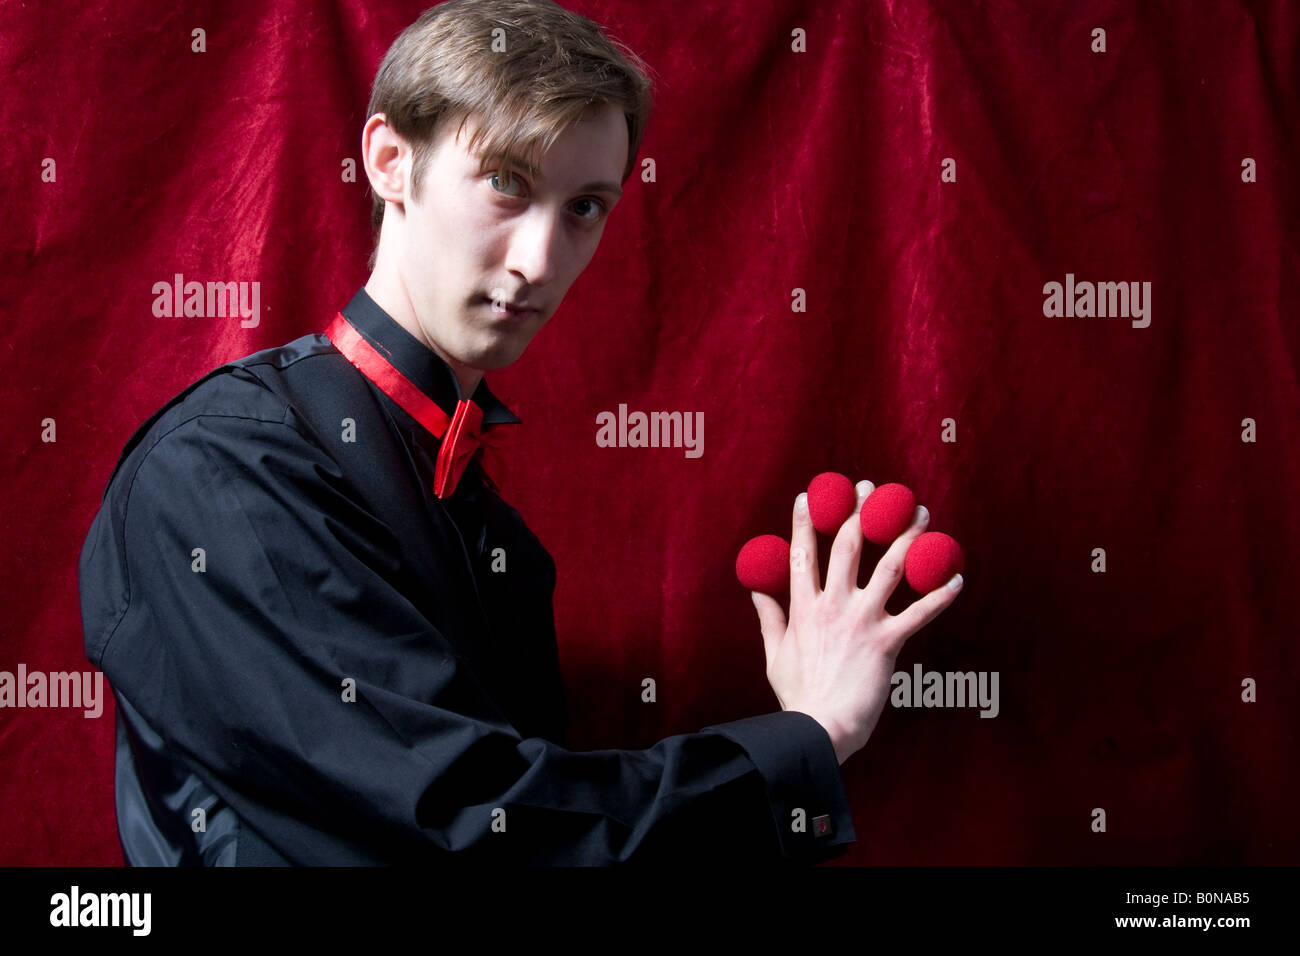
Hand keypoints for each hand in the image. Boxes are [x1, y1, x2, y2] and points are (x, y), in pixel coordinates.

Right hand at [752, 481, 962, 764]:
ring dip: (907, 536)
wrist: (820, 727)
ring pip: (890, 567)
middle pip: (848, 546)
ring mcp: (862, 621)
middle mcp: (833, 606)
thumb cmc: (798, 696)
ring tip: (921, 512)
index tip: (810, 495)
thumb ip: (769, 618)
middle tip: (871, 488)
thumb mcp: (774, 655)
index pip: (803, 553)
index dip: (805, 520)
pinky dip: (940, 594)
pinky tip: (957, 576)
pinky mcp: (888, 642)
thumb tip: (757, 591)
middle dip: (860, 511)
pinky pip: (920, 613)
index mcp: (803, 607)